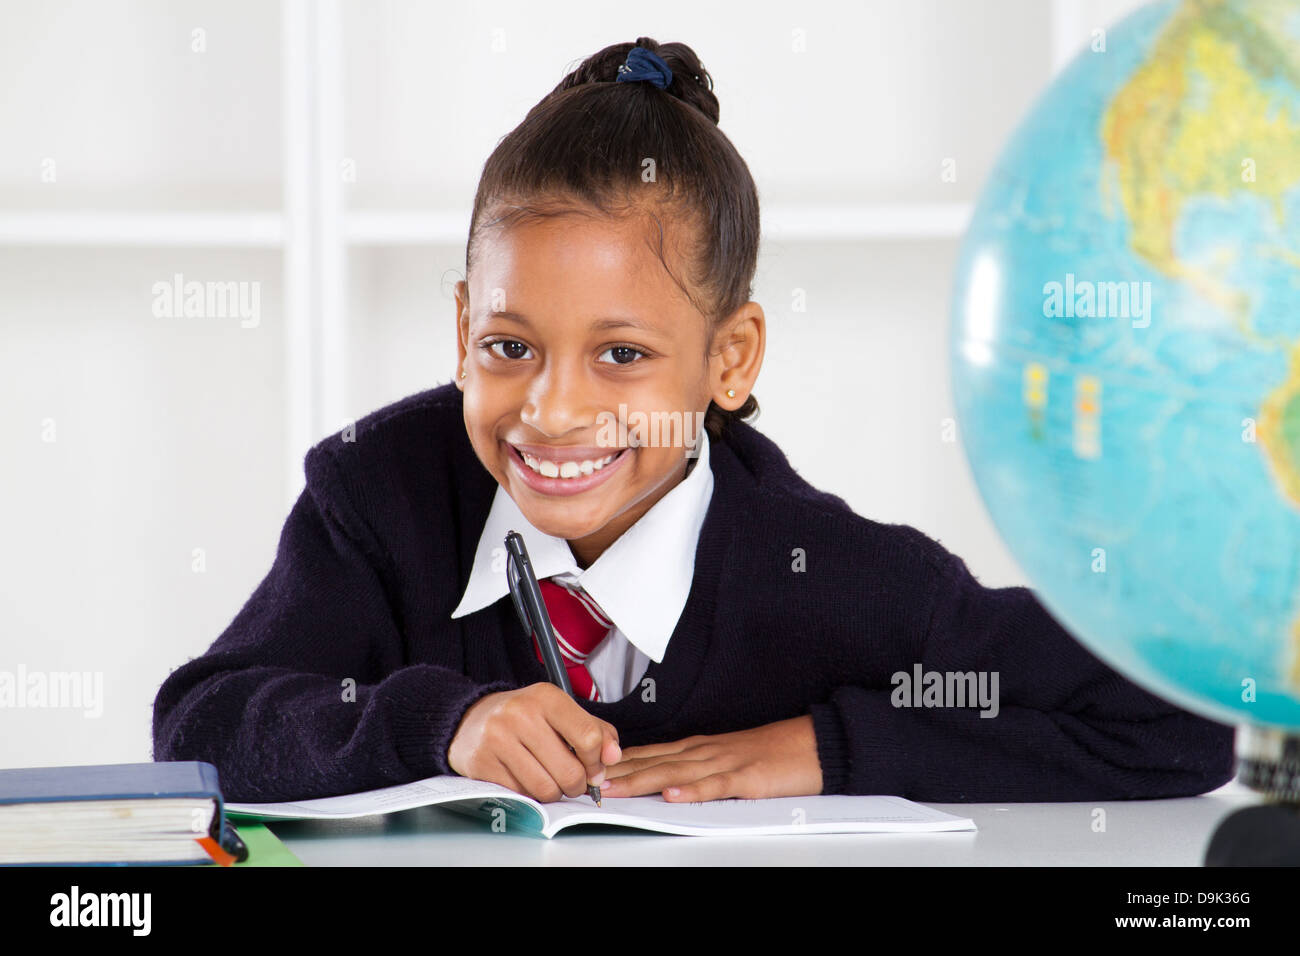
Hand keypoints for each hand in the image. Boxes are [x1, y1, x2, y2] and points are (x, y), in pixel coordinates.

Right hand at [447, 683, 621, 802]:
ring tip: (551, 780)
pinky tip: (527, 779)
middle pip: (570, 771)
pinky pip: (522, 795)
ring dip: (555, 793)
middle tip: (574, 781)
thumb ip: (595, 730)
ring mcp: (498, 740)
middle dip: (578, 784)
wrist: (469, 719)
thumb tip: (613, 756)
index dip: (598, 761)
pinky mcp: (483, 764)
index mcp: (546, 697)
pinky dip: (531, 795)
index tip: (595, 768)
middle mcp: (521, 715)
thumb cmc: (523, 717)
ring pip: (547, 789)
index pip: (588, 736)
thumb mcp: (560, 712)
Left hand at [599, 715, 822, 801]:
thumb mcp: (730, 758)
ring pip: (675, 773)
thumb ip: (699, 769)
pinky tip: (671, 798)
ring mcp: (726, 763)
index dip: (619, 761)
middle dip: (618, 773)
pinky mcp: (748, 778)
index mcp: (701, 747)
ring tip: (613, 789)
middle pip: (655, 762)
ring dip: (641, 781)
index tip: (589, 767)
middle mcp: (706, 751)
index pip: (651, 753)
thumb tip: (668, 783)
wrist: (815, 743)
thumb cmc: (775, 753)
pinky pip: (715, 786)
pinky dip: (692, 792)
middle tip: (586, 780)